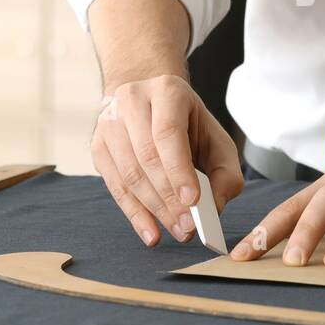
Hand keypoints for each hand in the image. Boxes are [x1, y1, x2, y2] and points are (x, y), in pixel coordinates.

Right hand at [91, 75, 244, 246]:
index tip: (193, 201)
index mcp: (166, 91)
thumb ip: (226, 172)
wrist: (153, 103)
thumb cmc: (189, 125)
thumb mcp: (217, 140)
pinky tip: (152, 233)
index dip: (179, 169)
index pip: (168, 133)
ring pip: (129, 174)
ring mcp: (109, 123)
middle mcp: (132, 101)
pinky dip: (135, 215)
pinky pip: (115, 187)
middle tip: (189, 227)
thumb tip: (215, 206)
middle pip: (147, 156)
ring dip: (154, 210)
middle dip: (170, 198)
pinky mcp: (98, 147)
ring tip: (177, 231)